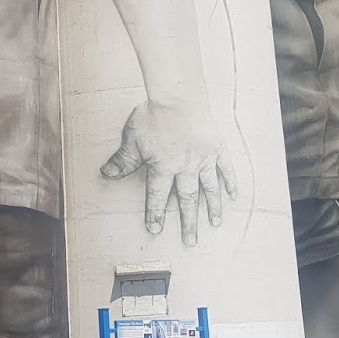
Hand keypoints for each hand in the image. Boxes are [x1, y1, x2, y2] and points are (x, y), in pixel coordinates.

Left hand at [100, 100, 236, 245]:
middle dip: (188, 222)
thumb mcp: (132, 138)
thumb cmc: (154, 115)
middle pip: (187, 199)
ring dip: (211, 207)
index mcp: (163, 167)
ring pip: (208, 188)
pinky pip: (225, 168)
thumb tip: (106, 174)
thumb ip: (122, 160)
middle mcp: (184, 168)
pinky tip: (232, 195)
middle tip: (191, 241)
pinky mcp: (216, 147)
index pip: (158, 196)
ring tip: (215, 223)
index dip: (156, 214)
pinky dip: (230, 182)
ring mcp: (203, 158)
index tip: (156, 229)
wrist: (178, 96)